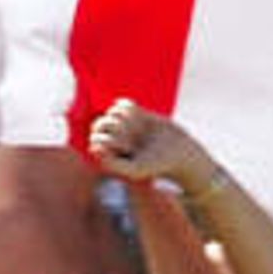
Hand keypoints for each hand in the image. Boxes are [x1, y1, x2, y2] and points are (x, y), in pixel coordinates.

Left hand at [89, 97, 205, 187]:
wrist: (179, 153)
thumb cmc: (156, 165)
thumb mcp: (135, 169)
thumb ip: (112, 164)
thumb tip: (93, 147)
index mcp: (110, 152)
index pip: (97, 139)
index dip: (109, 141)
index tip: (127, 149)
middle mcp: (115, 138)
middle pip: (102, 123)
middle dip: (117, 128)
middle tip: (133, 138)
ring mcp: (125, 125)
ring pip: (112, 112)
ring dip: (126, 118)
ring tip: (139, 128)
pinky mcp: (136, 114)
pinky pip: (122, 103)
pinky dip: (127, 106)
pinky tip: (138, 114)